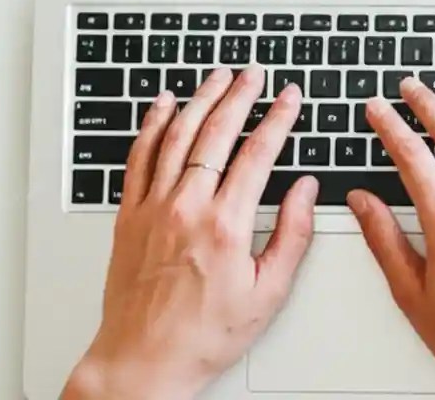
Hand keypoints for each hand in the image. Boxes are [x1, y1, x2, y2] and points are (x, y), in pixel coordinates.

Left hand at [63, 67, 318, 399]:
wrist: (144, 361)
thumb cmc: (204, 336)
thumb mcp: (268, 293)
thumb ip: (292, 235)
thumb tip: (305, 191)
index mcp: (227, 224)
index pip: (258, 152)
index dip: (277, 118)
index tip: (288, 98)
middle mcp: (187, 207)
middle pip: (216, 132)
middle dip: (239, 95)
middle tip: (253, 74)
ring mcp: (153, 208)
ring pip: (176, 135)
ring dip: (199, 99)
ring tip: (217, 77)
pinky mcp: (129, 216)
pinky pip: (139, 158)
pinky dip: (151, 126)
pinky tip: (162, 106)